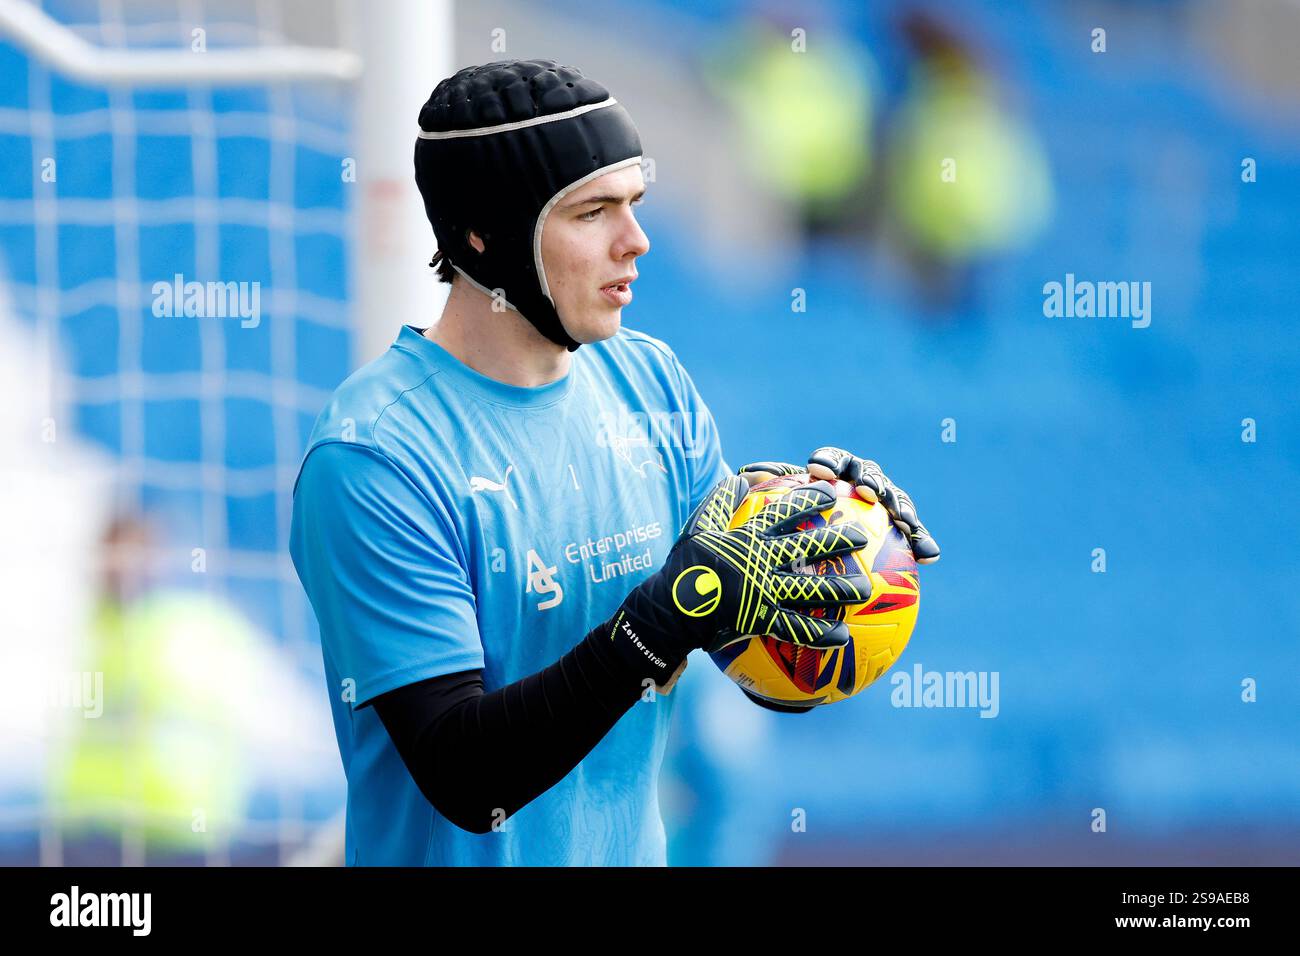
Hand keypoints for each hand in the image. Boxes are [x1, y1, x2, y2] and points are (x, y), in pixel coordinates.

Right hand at [604, 475, 872, 683]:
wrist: (669, 609)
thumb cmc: (684, 566)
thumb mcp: (698, 526)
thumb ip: (720, 501)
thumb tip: (740, 476)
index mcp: (747, 537)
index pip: (783, 512)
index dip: (808, 500)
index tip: (829, 494)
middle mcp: (759, 561)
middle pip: (806, 547)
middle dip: (837, 540)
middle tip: (860, 537)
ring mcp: (762, 591)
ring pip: (809, 588)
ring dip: (839, 588)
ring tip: (863, 588)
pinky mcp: (760, 620)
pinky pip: (795, 627)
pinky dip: (819, 632)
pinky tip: (841, 635)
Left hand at [736, 450, 939, 563]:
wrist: (819, 530)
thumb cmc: (794, 516)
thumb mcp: (776, 503)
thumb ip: (768, 486)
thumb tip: (747, 474)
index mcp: (832, 470)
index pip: (831, 459)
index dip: (827, 461)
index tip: (816, 471)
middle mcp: (860, 480)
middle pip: (870, 474)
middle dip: (870, 480)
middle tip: (865, 491)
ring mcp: (883, 502)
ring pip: (896, 500)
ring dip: (901, 508)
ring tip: (903, 521)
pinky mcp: (899, 526)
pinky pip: (913, 534)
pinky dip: (922, 542)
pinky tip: (930, 557)